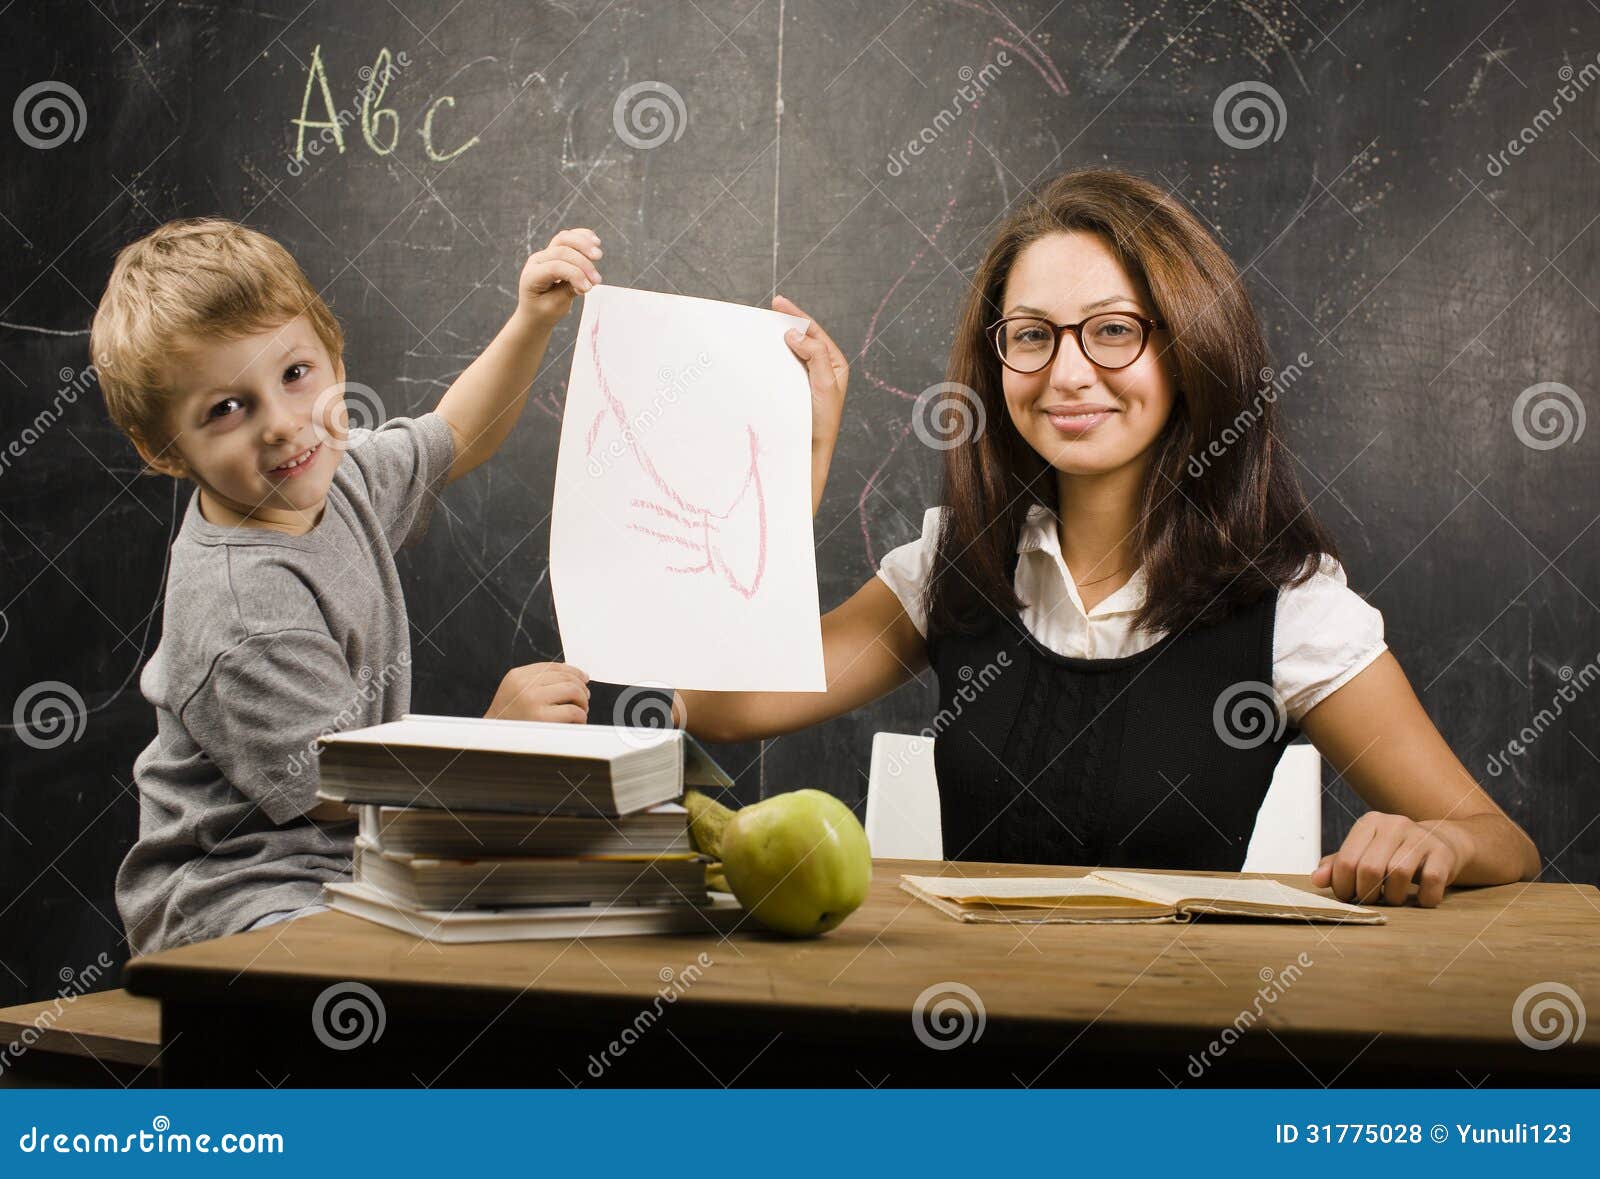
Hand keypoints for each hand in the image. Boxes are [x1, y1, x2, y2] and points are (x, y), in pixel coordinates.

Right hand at [486, 662, 590, 723]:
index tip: (583, 679)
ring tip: (580, 711)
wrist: (493, 743)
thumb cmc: (509, 720)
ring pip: (573, 690)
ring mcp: (532, 700)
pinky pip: (573, 711)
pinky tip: (577, 722)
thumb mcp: (516, 692)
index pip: (552, 666)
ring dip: (582, 702)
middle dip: (581, 688)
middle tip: (584, 700)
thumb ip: (538, 681)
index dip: (573, 671)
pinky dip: (581, 716)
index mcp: (517, 676)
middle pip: (565, 677)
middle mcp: (524, 685)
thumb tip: (576, 676)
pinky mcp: (542, 718)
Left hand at [517, 228, 602, 325]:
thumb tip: (587, 280)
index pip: (555, 267)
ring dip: (583, 244)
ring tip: (598, 255)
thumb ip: (569, 290)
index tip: (589, 289)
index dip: (575, 275)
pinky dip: (582, 237)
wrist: (535, 313)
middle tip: (597, 280)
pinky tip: (595, 241)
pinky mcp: (554, 252)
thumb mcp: (555, 306)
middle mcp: (536, 261)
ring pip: (564, 238)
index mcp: (532, 276)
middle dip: (583, 263)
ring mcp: (545, 254)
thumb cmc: (543, 312)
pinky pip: (568, 238)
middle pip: (561, 250)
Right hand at [775, 294, 847, 452]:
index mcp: (833, 363)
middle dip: (786, 322)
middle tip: (770, 308)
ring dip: (777, 339)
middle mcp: (821, 368)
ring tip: (763, 327)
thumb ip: (814, 355)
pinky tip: (760, 353)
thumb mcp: (824, 385)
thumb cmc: (822, 422)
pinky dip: (772, 356)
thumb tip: (794, 333)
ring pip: (791, 351)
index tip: (778, 303)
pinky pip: (782, 366)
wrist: (810, 451)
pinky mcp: (793, 389)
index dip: (796, 315)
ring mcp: (806, 378)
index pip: (813, 332)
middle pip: (802, 337)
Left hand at [1310, 811, 1468, 907]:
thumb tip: (1316, 880)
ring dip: (1393, 898)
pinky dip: (1423, 898)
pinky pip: (1431, 882)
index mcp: (1369, 822)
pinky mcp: (1443, 852)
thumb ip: (1337, 865)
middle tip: (1370, 900)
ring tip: (1393, 899)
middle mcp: (1394, 824)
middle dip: (1366, 894)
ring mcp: (1421, 836)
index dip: (1343, 886)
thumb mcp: (1363, 853)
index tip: (1349, 896)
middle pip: (1370, 869)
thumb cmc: (1393, 852)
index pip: (1346, 860)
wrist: (1441, 843)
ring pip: (1398, 874)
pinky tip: (1420, 899)